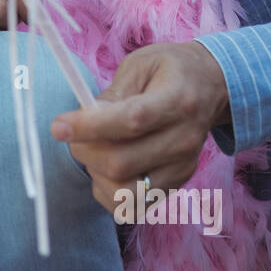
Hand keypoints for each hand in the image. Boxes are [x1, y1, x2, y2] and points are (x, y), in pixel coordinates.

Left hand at [49, 41, 230, 213]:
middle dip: (85, 152)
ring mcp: (182, 166)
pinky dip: (110, 193)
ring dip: (96, 176)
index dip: (90, 127)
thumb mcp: (140, 64)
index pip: (131, 121)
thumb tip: (85, 119)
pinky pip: (135, 206)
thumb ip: (113, 92)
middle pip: (122, 163)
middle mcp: (184, 139)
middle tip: (74, 135)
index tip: (59, 126)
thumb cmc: (170, 71)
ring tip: (94, 152)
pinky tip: (106, 171)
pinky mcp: (176, 184)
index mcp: (177, 100)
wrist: (212, 86)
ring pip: (126, 192)